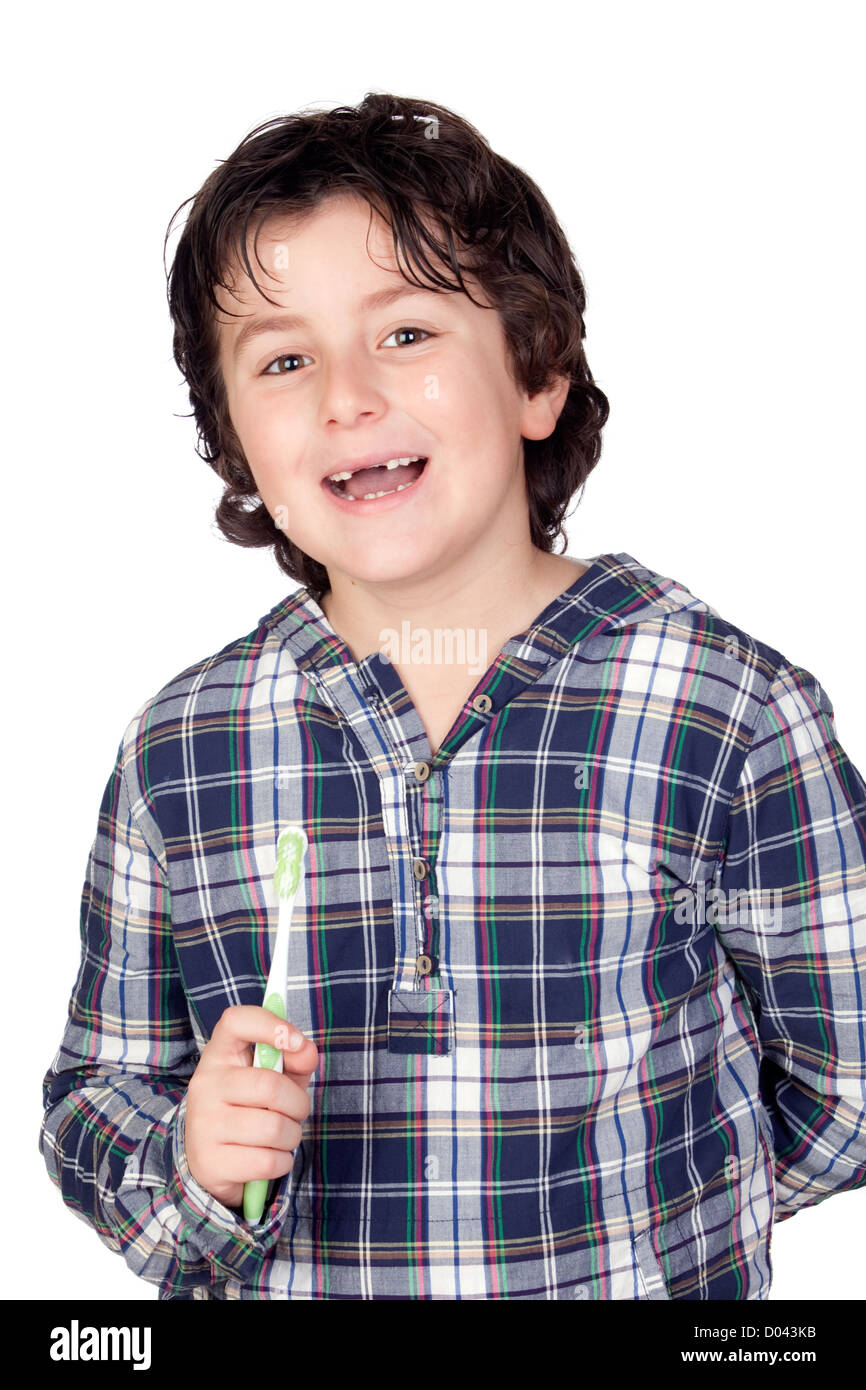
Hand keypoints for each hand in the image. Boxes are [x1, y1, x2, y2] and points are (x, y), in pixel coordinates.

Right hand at [185, 1004, 318, 1210]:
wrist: (213, 1162)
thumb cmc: (252, 1109)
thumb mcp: (274, 1078)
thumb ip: (295, 1060)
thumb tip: (306, 1050)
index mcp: (219, 1055)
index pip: (235, 1021)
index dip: (270, 1025)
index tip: (296, 1042)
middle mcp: (205, 1084)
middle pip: (270, 1085)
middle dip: (298, 1104)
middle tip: (296, 1112)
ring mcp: (203, 1124)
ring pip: (273, 1128)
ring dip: (292, 1136)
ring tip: (282, 1137)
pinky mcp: (210, 1162)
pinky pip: (267, 1161)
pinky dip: (281, 1162)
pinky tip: (270, 1158)